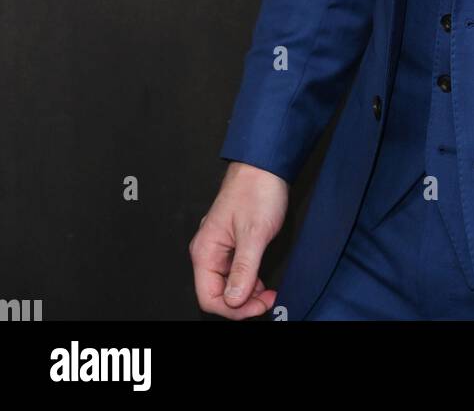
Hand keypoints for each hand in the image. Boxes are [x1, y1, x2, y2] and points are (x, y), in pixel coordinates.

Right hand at [190, 161, 289, 319]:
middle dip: (243, 303)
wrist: (265, 164)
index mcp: (205, 250)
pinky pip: (236, 272)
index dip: (233, 309)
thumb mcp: (254, 233)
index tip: (257, 307)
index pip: (209, 297)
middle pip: (218, 293)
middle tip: (267, 300)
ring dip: (248, 293)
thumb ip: (244, 269)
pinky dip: (250, 280)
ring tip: (268, 291)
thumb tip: (234, 299)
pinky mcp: (233, 243)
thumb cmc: (256, 189)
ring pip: (228, 284)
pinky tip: (263, 280)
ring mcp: (221, 247)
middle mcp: (209, 250)